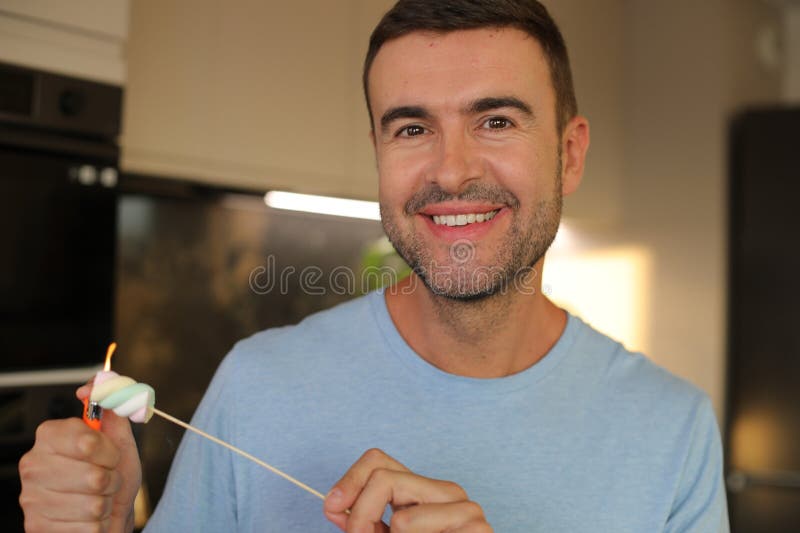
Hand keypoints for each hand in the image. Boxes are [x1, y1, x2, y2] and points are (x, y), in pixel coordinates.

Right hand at [18, 384, 141, 532]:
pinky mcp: (37, 527)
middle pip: (93, 477)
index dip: (109, 451)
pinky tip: (86, 519)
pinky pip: (86, 528)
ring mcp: (32, 498)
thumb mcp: (120, 439)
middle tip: (106, 481)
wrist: (109, 517)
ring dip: (105, 505)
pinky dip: (96, 526)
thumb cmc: (113, 477)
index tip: (110, 455)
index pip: (87, 441)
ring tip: (97, 500)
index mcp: (50, 436)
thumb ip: (113, 406)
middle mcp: (33, 465)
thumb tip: (99, 382)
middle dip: (111, 481)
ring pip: (92, 505)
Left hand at [324, 448, 491, 531]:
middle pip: (383, 480)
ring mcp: (467, 509)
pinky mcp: (478, 531)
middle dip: (360, 517)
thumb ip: (362, 522)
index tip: (331, 506)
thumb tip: (333, 506)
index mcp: (424, 489)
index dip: (350, 480)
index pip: (377, 461)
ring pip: (402, 520)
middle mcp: (447, 491)